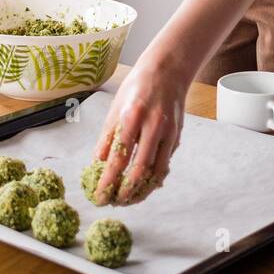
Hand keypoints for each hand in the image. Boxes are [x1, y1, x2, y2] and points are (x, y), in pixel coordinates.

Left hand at [91, 54, 187, 205]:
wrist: (168, 71)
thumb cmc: (137, 87)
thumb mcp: (115, 108)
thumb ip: (107, 139)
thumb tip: (96, 165)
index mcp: (133, 117)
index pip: (119, 158)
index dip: (108, 182)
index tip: (99, 196)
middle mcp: (154, 126)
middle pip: (140, 170)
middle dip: (126, 192)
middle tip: (113, 202)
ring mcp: (169, 133)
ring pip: (157, 172)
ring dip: (142, 190)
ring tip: (127, 200)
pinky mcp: (177, 137)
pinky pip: (165, 165)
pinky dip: (153, 179)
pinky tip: (142, 187)